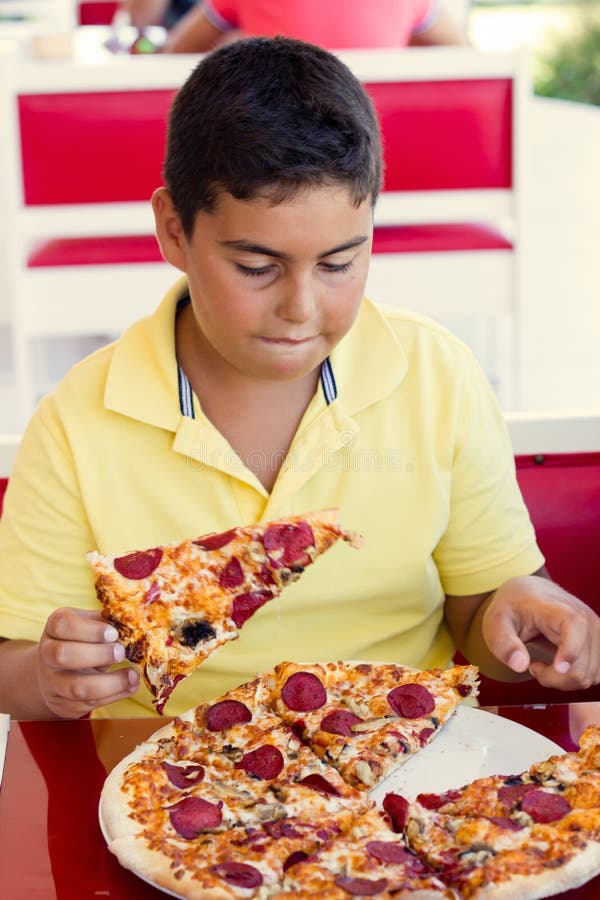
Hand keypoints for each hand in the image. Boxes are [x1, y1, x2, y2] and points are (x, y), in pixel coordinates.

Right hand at [36, 608, 138, 717]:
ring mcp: (52, 682)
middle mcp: (48, 654)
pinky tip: (129, 686)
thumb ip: (106, 622)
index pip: (63, 624)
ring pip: (77, 687)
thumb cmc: (80, 641)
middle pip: (63, 655)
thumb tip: (133, 622)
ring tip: (133, 675)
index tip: (113, 633)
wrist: (55, 672)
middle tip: (121, 653)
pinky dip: (113, 696)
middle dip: (97, 655)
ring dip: (110, 683)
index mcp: (55, 628)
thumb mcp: (88, 625)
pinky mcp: (62, 704)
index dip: (88, 629)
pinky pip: (88, 704)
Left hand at [482, 575, 599, 690]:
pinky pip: (595, 674)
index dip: (571, 649)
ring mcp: (595, 631)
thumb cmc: (511, 608)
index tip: (557, 668)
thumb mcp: (496, 623)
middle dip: (554, 678)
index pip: (575, 625)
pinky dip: (575, 679)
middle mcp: (583, 616)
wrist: (527, 594)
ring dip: (564, 681)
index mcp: (556, 607)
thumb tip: (520, 665)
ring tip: (542, 666)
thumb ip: (504, 643)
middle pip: (582, 664)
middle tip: (531, 668)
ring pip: (590, 674)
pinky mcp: (598, 642)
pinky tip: (557, 668)